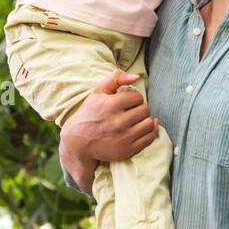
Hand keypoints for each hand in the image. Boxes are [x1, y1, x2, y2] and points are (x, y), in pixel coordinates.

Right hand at [60, 69, 158, 193]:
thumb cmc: (90, 113)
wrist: (78, 142)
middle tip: (132, 111)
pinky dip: (150, 131)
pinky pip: (149, 138)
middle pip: (145, 110)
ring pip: (149, 124)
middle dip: (140, 108)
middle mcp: (117, 122)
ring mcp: (123, 138)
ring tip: (137, 119)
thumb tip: (136, 77)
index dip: (134, 97)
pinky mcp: (127, 151)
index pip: (137, 97)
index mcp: (111, 105)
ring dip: (146, 119)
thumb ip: (116, 78)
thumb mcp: (98, 91)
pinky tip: (143, 127)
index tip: (128, 101)